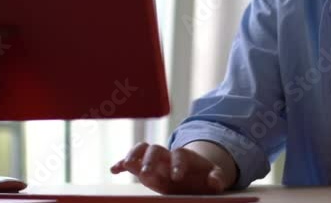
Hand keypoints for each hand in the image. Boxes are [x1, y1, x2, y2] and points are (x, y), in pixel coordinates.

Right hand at [110, 143, 226, 194]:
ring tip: (127, 165)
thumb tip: (215, 181)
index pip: (180, 154)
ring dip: (133, 156)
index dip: (178, 164)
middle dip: (150, 160)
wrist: (194, 173)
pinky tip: (114, 169)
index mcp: (185, 157)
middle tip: (146, 173)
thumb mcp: (213, 177)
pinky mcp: (144, 167)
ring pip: (142, 150)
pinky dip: (122, 163)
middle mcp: (168, 155)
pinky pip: (131, 162)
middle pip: (157, 149)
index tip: (177, 177)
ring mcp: (155, 160)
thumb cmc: (203, 177)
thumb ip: (216, 178)